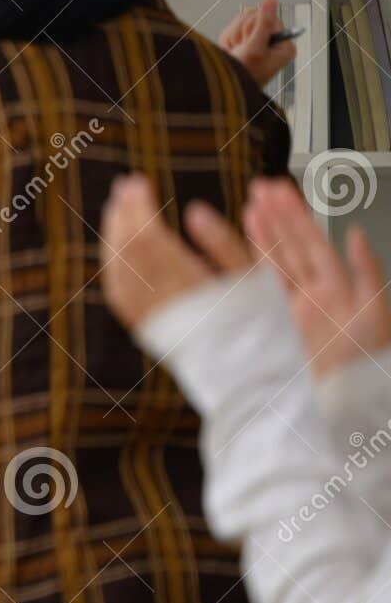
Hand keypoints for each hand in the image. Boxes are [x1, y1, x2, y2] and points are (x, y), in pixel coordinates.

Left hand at [100, 175, 251, 329]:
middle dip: (124, 213)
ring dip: (114, 235)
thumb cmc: (259, 321)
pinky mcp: (147, 328)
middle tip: (125, 185)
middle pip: (128, 250)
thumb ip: (226, 243)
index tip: (137, 182)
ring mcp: (152, 318)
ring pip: (119, 271)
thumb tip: (195, 210)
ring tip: (118, 208)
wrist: (248, 372)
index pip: (148, 238)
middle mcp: (165, 305)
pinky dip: (114, 264)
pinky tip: (117, 246)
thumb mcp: (256, 279)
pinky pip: (119, 293)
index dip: (138, 208)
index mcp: (191, 288)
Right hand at [218, 0, 296, 88]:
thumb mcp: (255, 48)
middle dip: (242, 33)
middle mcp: (271, 43)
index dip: (256, 27)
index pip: (270, 17)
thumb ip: (263, 23)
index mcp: (283, 45)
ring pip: (241, 22)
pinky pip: (232, 31)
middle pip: (255, 17)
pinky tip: (230, 53)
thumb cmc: (242, 78)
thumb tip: (271, 0)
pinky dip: (227, 42)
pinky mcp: (242, 44)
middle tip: (241, 50)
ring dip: (233, 37)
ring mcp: (255, 43)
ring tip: (235, 53)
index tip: (251, 42)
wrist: (221, 93)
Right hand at [243, 178, 390, 376]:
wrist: (336, 411)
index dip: (295, 217)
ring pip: (262, 269)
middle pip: (283, 250)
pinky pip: (246, 298)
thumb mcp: (375, 316)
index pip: (310, 245)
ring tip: (236, 213)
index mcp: (334, 293)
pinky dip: (235, 276)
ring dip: (250, 240)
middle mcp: (305, 302)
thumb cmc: (362, 369)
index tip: (279, 193)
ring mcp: (281, 316)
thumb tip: (355, 236)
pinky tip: (226, 258)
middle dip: (270, 218)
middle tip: (256, 190)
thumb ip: (367, 273)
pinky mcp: (262, 332)